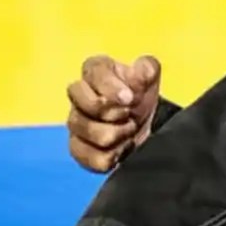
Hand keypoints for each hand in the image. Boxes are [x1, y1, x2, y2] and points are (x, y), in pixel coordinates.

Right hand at [66, 54, 160, 172]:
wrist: (146, 123)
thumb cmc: (141, 95)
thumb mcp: (150, 77)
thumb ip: (147, 69)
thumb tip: (139, 74)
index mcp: (95, 71)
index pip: (93, 73)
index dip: (110, 87)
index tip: (129, 97)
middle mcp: (79, 95)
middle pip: (85, 104)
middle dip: (113, 112)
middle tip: (130, 114)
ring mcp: (75, 123)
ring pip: (88, 132)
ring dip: (117, 133)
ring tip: (130, 129)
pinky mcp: (78, 148)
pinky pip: (89, 157)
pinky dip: (112, 155)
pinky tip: (124, 147)